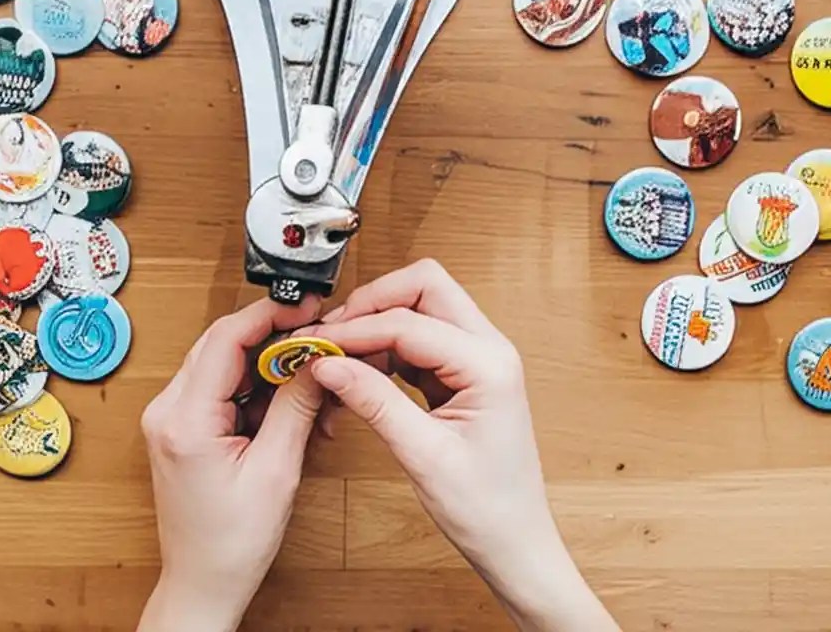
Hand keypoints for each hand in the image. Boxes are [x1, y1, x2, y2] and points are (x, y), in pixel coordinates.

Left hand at [138, 297, 323, 631]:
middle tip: (317, 338)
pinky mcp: (182, 427)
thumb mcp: (277, 470)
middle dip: (274, 340)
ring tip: (312, 388)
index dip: (269, 315)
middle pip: (223, 345)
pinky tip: (290, 408)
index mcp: (184, 419)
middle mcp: (167, 411)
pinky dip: (258, 392)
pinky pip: (223, 389)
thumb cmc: (231, 543)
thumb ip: (297, 406)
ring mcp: (171, 418)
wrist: (203, 583)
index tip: (305, 306)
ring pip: (226, 366)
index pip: (225, 339)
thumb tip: (319, 359)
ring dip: (270, 369)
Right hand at [305, 260, 617, 631]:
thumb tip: (329, 364)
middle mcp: (489, 351)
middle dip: (372, 301)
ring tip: (336, 354)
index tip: (316, 345)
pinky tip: (357, 370)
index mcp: (490, 365)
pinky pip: (418, 341)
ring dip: (376, 322)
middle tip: (330, 332)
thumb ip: (374, 401)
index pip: (409, 323)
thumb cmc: (486, 508)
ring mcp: (477, 360)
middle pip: (424, 288)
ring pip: (420, 309)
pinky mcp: (461, 376)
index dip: (356, 329)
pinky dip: (385, 347)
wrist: (514, 542)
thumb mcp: (423, 455)